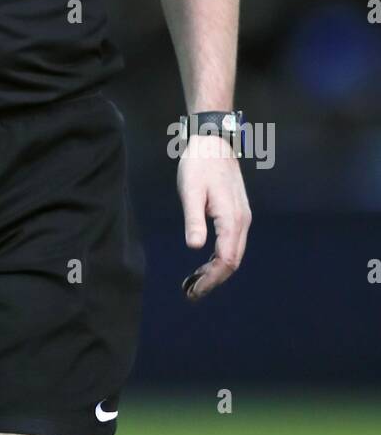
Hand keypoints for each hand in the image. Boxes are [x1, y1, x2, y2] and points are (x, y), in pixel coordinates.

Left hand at [177, 132, 250, 299]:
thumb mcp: (191, 191)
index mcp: (232, 219)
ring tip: (196, 281)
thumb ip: (194, 219)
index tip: (194, 290)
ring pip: (234, 253)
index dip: (211, 279)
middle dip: (214, 280)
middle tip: (192, 292)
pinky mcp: (237, 213)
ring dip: (217, 270)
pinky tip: (206, 260)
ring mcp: (242, 217)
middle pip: (233, 261)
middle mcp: (242, 221)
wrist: (213, 142)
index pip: (226, 260)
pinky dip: (220, 257)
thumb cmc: (199, 164)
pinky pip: (232, 242)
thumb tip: (196, 247)